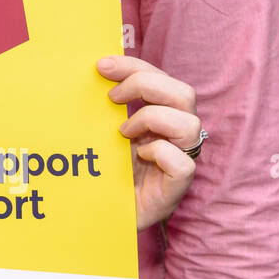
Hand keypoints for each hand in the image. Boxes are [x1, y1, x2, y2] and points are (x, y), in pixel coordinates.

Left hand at [96, 55, 200, 230]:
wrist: (102, 212)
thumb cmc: (104, 168)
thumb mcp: (101, 131)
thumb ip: (102, 106)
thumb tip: (88, 75)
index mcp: (160, 114)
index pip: (159, 77)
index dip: (134, 66)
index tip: (101, 66)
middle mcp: (175, 133)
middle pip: (184, 93)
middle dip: (145, 84)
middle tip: (111, 96)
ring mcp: (180, 159)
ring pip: (190, 124)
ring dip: (151, 119)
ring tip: (123, 131)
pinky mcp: (177, 185)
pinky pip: (182, 162)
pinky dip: (159, 153)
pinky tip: (138, 157)